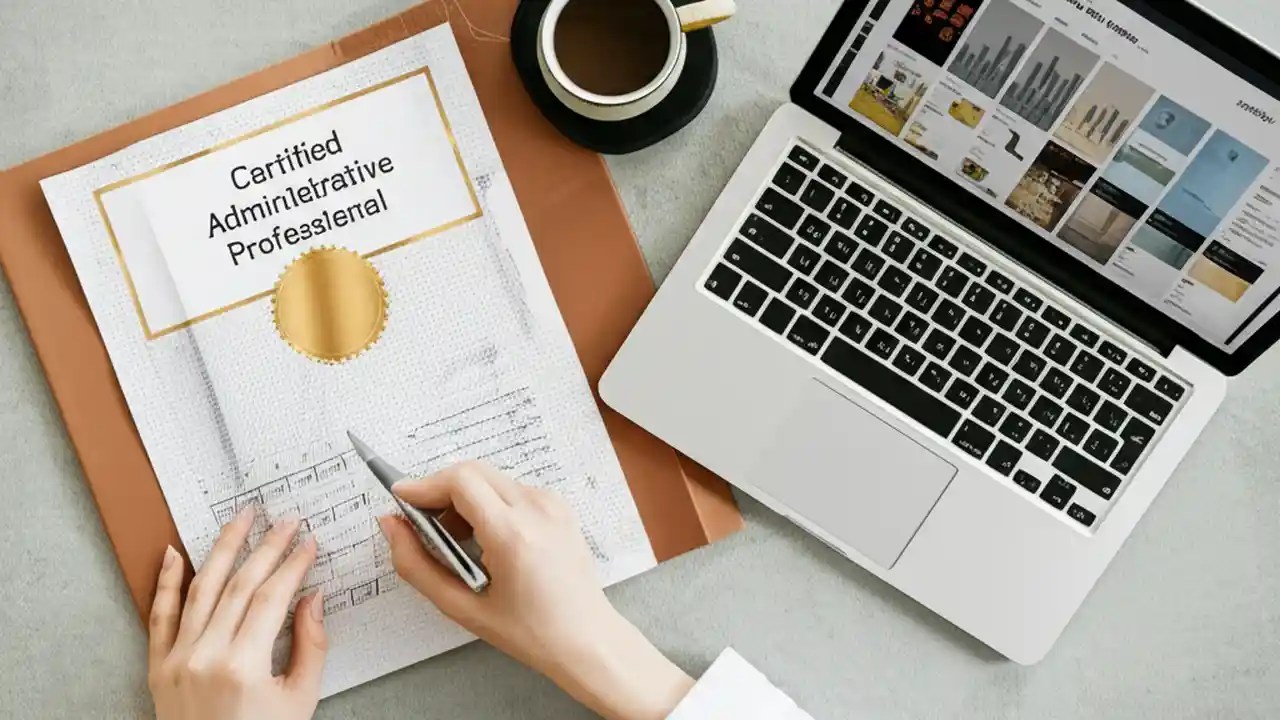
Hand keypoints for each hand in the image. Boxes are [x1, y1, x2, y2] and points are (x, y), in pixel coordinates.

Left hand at [148, 507, 327, 719]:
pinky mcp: (158, 667)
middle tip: (285, 520)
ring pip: (201, 589)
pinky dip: (167, 582)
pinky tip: (176, 553)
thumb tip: (312, 599)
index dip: (293, 565)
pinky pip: (159, 615)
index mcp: (244, 666)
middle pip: (239, 585)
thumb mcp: (299, 701)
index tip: (309, 543)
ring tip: (241, 519)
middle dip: (267, 546)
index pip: (272, 597)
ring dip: (223, 548)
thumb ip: (310, 646)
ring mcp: (177, 660)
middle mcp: (205, 656)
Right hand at [378, 462, 693, 719]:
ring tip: (454, 539)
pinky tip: (484, 538)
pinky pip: (512, 488)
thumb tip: (391, 525)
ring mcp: (552, 503)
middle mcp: (536, 508)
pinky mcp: (559, 506)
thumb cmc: (530, 632)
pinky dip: (489, 502)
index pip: (460, 480)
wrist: (587, 638)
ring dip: (464, 497)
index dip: (424, 485)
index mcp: (513, 534)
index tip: (402, 499)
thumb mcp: (463, 608)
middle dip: (440, 490)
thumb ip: (417, 565)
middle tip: (423, 522)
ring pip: (492, 479)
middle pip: (474, 471)